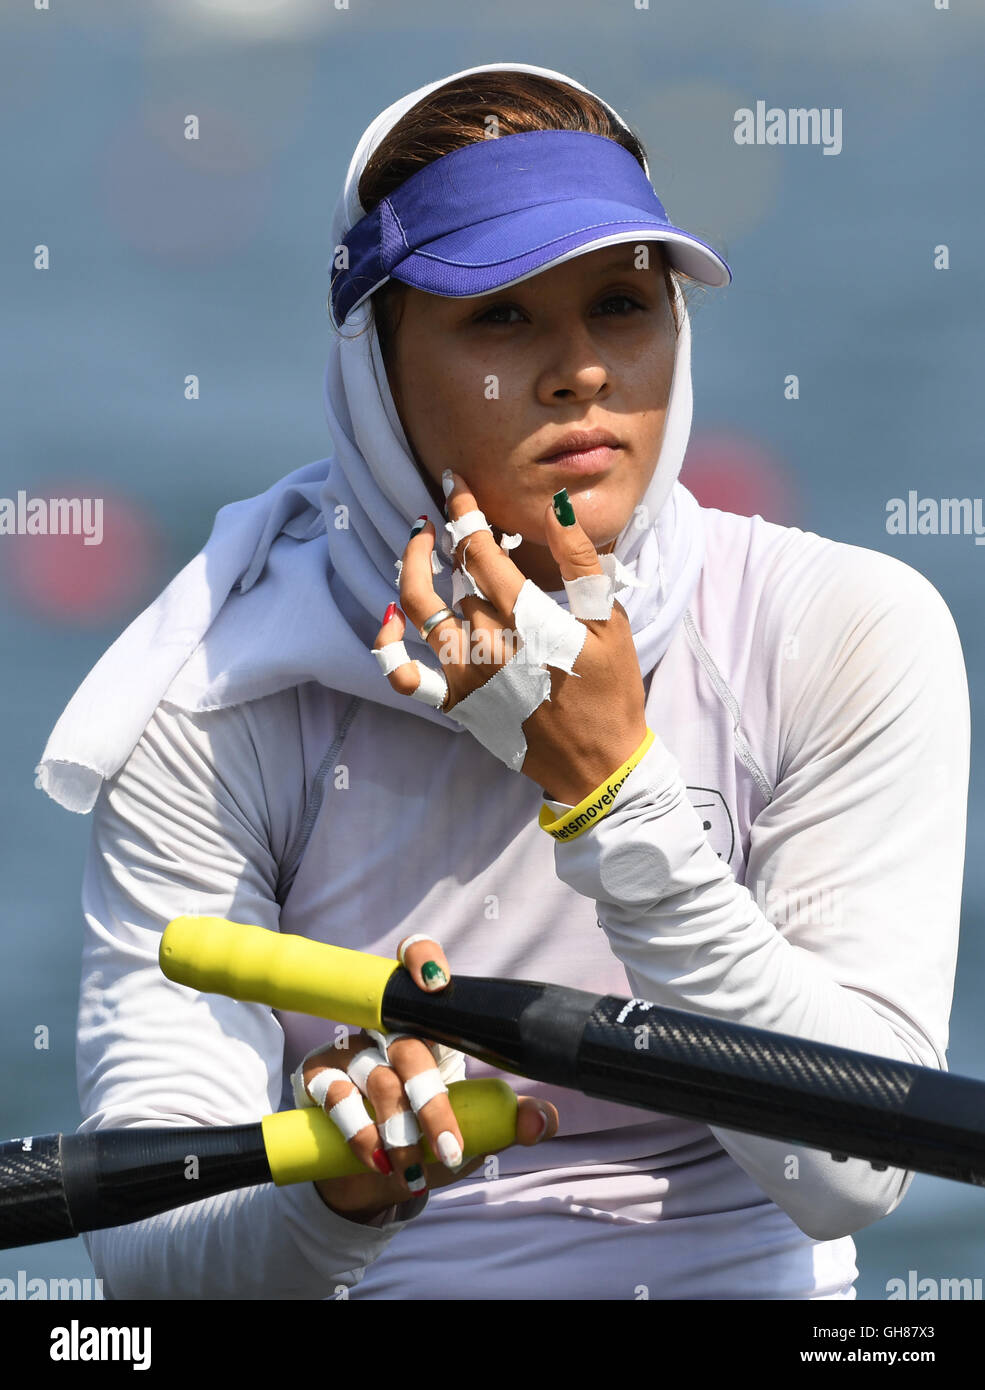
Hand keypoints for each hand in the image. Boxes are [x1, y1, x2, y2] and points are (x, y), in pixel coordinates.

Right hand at [300, 935, 557, 1223]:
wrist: (369, 1175)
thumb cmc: (426, 1138)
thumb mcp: (469, 1131)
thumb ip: (506, 1121)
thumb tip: (543, 1120)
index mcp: (428, 1026)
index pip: (417, 967)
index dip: (421, 958)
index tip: (435, 982)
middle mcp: (387, 1030)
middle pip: (409, 1045)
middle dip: (430, 1102)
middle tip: (449, 1149)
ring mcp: (350, 1050)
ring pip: (376, 1077)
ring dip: (396, 1128)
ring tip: (413, 1168)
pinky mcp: (317, 1076)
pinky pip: (334, 1095)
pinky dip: (358, 1130)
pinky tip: (375, 1158)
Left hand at [376, 473, 648, 803]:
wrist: (597, 764)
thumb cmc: (609, 691)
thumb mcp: (608, 624)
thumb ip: (581, 563)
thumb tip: (556, 507)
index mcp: (528, 622)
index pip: (481, 553)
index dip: (465, 512)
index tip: (455, 484)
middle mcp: (488, 646)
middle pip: (452, 576)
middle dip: (446, 538)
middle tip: (443, 512)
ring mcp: (465, 677)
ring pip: (420, 612)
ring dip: (412, 571)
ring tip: (419, 544)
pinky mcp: (454, 704)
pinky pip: (404, 676)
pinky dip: (386, 647)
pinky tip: (390, 619)